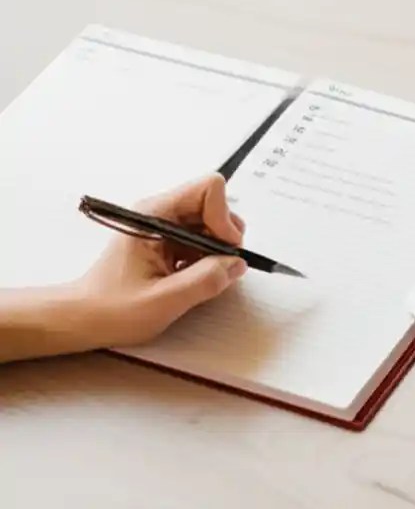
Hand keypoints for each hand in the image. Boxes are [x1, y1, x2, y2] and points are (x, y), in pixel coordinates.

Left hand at [71, 173, 247, 347]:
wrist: (84, 318)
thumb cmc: (114, 309)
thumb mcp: (164, 300)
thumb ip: (205, 280)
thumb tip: (236, 264)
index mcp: (154, 216)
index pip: (208, 190)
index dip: (223, 217)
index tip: (223, 249)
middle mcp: (159, 213)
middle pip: (212, 204)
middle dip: (225, 234)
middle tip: (220, 265)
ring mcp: (163, 227)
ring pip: (209, 222)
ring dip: (217, 247)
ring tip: (206, 274)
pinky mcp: (166, 242)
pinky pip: (200, 238)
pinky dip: (207, 257)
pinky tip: (193, 278)